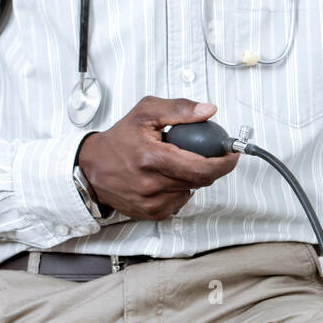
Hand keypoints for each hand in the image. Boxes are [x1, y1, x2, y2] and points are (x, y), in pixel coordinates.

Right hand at [77, 97, 240, 220]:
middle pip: (200, 180)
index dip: (224, 163)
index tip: (233, 155)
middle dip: (211, 167)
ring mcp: (150, 202)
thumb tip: (208, 110)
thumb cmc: (118, 140)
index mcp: (152, 158)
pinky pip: (179, 202)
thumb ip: (179, 109)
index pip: (202, 168)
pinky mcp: (150, 213)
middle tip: (209, 154)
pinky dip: (180, 189)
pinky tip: (166, 177)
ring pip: (191, 190)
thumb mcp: (146, 113)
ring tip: (176, 162)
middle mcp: (151, 184)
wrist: (90, 168)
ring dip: (193, 177)